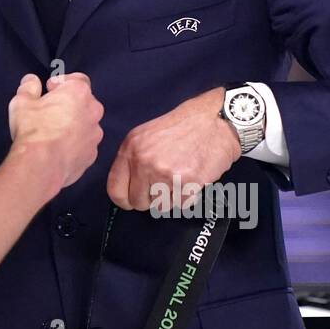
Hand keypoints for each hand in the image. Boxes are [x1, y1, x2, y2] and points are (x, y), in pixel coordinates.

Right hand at [8, 73, 103, 189]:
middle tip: (50, 111)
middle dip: (69, 104)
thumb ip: (28, 87)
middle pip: (84, 102)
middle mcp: (92, 111)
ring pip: (86, 124)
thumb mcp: (22, 102)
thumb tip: (31, 81)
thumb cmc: (34, 129)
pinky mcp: (92, 155)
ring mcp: (94, 135)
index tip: (50, 90)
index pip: (78, 79)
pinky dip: (74, 144)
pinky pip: (84, 144)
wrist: (42, 165)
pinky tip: (58, 148)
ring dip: (74, 125)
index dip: (63, 83)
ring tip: (54, 133)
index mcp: (78, 93)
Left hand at [106, 87, 239, 211]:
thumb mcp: (145, 136)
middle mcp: (144, 162)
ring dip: (170, 198)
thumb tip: (126, 191)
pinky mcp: (187, 183)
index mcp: (130, 149)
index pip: (115, 190)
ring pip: (160, 206)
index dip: (124, 200)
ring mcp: (165, 173)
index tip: (132, 200)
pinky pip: (181, 205)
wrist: (214, 122)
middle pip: (138, 202)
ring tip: (179, 177)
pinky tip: (192, 178)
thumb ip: (132, 161)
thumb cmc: (180, 128)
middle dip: (151, 198)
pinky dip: (187, 197)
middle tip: (164, 184)